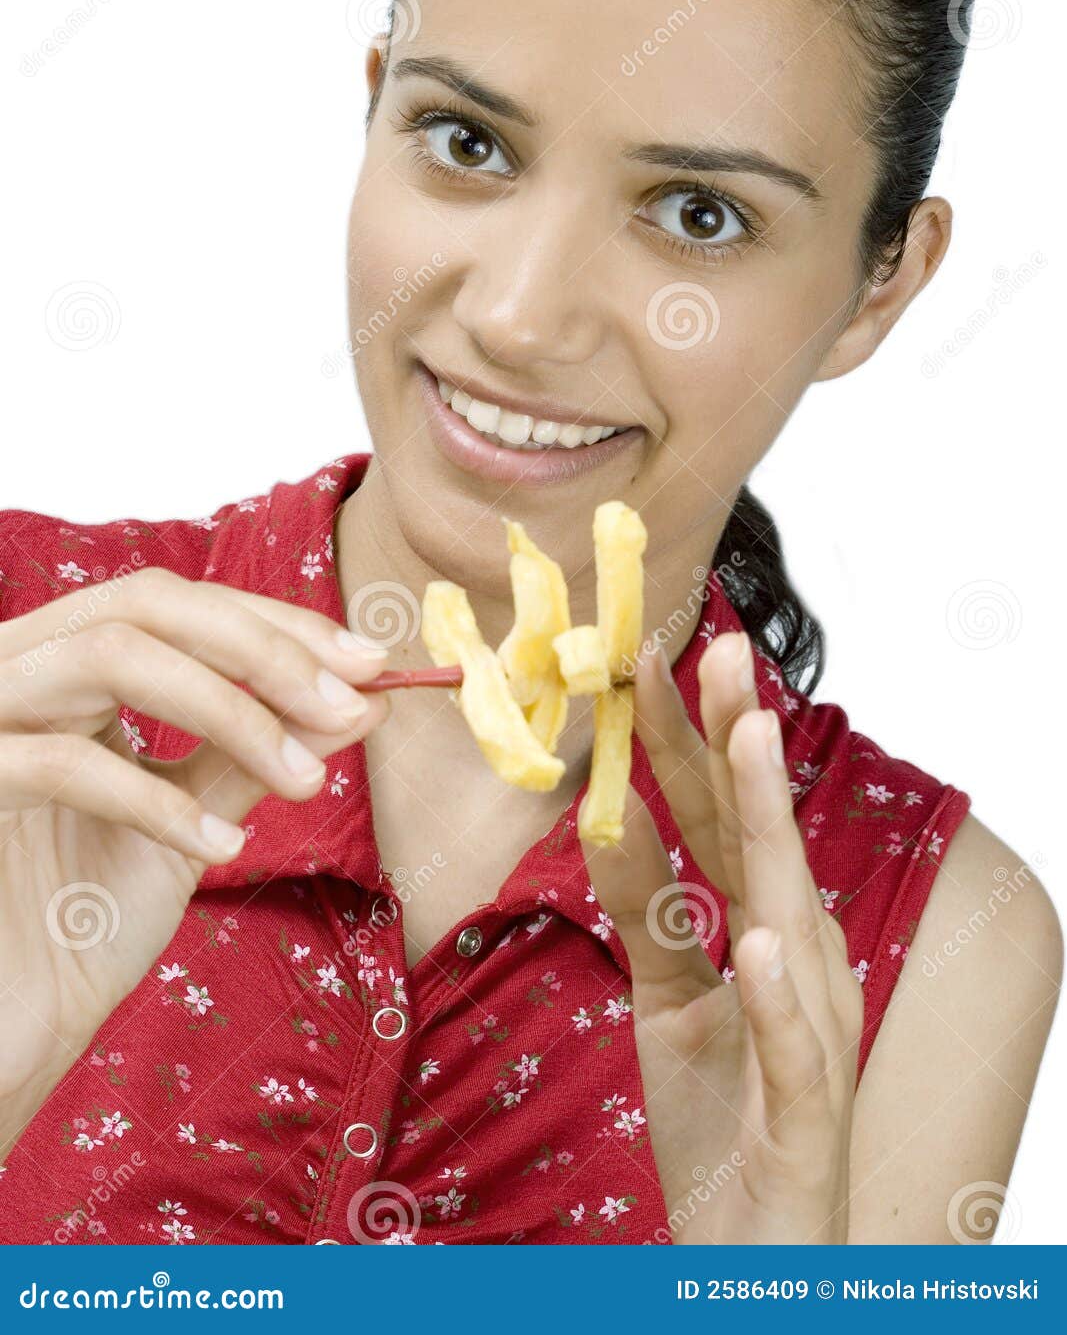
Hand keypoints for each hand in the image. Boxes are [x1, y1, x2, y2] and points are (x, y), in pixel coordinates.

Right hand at [0, 568, 389, 1143]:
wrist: (11, 1023)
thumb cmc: (86, 920)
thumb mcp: (193, 822)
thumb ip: (262, 754)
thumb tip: (364, 698)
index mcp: (66, 663)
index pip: (180, 602)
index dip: (278, 623)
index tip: (369, 665)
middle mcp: (15, 667)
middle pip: (146, 602)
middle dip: (262, 648)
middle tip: (347, 703)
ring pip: (111, 655)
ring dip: (229, 710)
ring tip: (302, 779)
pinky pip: (64, 765)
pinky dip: (160, 801)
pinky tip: (223, 850)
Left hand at [579, 632, 861, 1244]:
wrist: (755, 1256)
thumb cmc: (723, 1118)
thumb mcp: (667, 1001)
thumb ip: (646, 912)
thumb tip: (602, 818)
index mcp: (768, 932)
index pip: (724, 820)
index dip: (694, 740)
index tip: (662, 654)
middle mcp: (803, 967)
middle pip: (762, 839)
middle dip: (737, 742)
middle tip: (714, 648)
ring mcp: (813, 1039)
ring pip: (793, 917)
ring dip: (771, 827)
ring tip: (750, 740)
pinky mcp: (807, 1120)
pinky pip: (795, 1053)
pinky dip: (780, 997)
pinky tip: (762, 943)